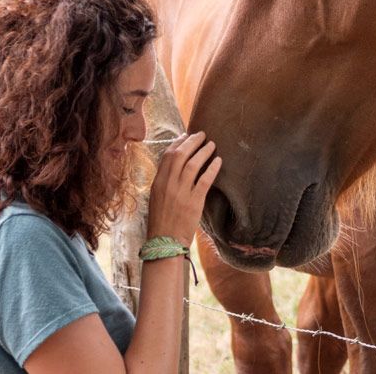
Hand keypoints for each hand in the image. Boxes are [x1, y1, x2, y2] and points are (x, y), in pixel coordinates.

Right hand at [146, 131, 221, 246]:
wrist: (165, 242)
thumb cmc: (161, 221)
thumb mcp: (157, 197)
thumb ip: (165, 181)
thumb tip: (175, 166)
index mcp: (158, 182)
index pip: (167, 155)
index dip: (178, 142)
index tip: (186, 135)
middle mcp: (168, 184)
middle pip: (181, 155)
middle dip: (192, 141)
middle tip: (202, 134)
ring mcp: (181, 192)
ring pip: (193, 164)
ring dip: (204, 151)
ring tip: (212, 144)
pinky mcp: (194, 202)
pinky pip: (205, 179)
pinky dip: (212, 168)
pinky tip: (218, 160)